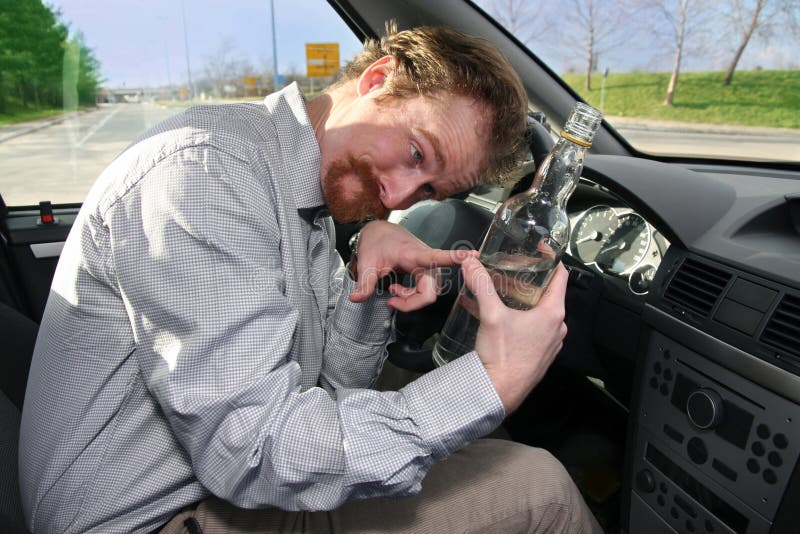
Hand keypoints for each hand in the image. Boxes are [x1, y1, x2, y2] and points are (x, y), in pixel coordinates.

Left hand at [348, 220, 476, 311]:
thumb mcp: (367, 262)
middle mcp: (426, 260)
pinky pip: (426, 291)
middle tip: (391, 301)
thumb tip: (356, 298)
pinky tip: (399, 290)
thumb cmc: (377, 242)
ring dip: (411, 300)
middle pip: (430, 292)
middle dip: (411, 303)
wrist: (379, 232)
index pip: (437, 257)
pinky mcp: (427, 270)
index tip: (472, 257)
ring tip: (393, 293)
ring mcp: (428, 266)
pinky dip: (412, 296)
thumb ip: (364, 283)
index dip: (455, 258)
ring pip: (428, 294)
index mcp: (413, 254)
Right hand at [461, 258, 568, 413]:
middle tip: (509, 270)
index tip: (539, 248)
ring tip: (498, 292)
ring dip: (519, 300)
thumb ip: (481, 285)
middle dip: (527, 280)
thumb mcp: (491, 315)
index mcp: (553, 313)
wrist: (499, 393)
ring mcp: (549, 342)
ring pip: (537, 312)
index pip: (560, 276)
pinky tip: (492, 316)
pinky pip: (530, 329)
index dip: (550, 258)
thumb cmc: (503, 357)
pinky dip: (515, 317)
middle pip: (546, 293)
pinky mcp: (538, 354)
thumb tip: (472, 264)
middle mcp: (557, 327)